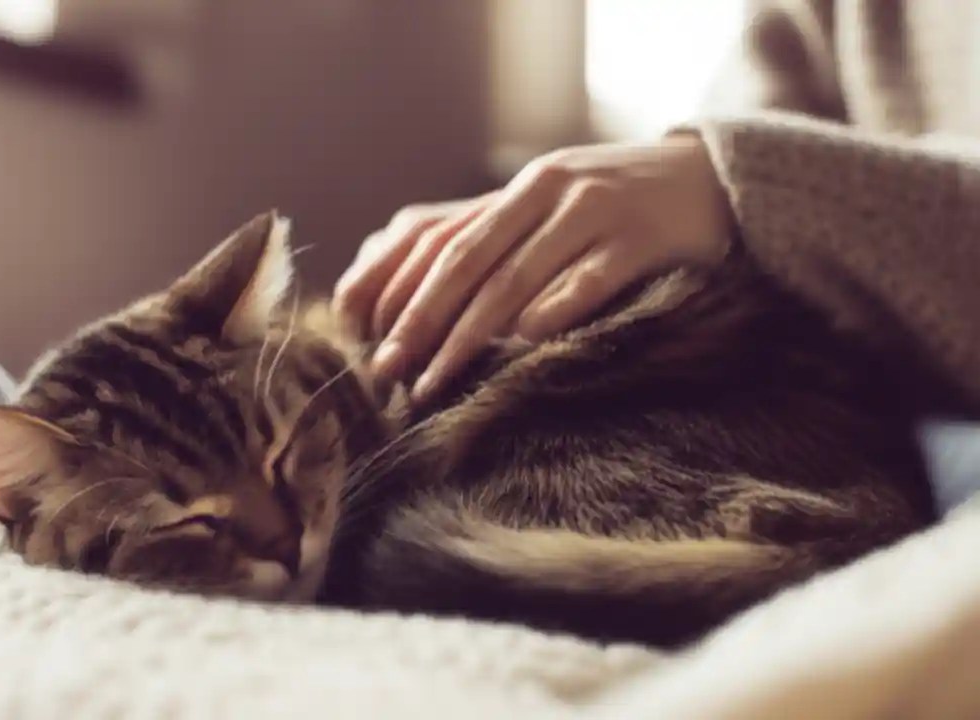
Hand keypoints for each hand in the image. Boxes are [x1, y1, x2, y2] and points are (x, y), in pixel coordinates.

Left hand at [333, 134, 733, 403]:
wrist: (712, 176)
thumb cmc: (621, 207)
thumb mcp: (557, 210)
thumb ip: (506, 243)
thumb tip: (432, 303)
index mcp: (523, 188)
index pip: (444, 243)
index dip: (404, 295)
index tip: (374, 344)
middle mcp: (550, 191)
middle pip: (468, 263)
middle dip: (422, 322)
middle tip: (389, 372)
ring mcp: (596, 210)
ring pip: (516, 276)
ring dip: (469, 334)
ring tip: (438, 378)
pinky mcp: (641, 237)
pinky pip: (588, 278)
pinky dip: (553, 308)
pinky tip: (522, 343)